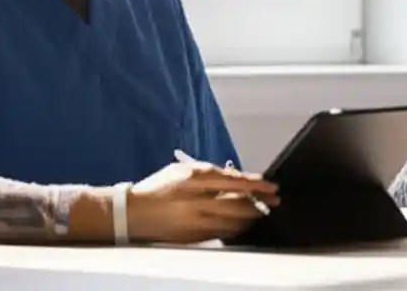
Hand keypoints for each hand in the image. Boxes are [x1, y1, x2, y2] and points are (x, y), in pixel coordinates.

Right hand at [126, 162, 279, 243]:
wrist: (132, 212)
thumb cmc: (159, 187)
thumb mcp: (183, 170)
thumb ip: (210, 173)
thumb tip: (237, 178)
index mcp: (195, 178)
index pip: (235, 181)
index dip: (257, 184)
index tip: (271, 185)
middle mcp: (197, 200)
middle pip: (239, 203)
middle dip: (261, 202)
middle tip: (275, 201)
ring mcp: (195, 220)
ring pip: (234, 221)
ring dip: (252, 216)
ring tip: (263, 212)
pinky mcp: (193, 236)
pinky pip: (222, 232)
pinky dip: (237, 227)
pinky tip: (244, 223)